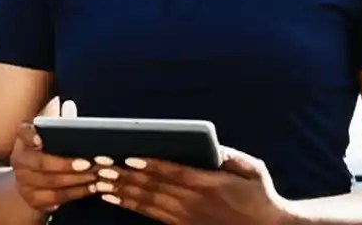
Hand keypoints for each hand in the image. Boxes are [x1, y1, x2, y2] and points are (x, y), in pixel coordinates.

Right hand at [10, 99, 97, 213]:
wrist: (30, 177)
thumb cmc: (47, 148)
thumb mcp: (50, 132)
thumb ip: (59, 120)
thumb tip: (68, 105)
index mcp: (23, 139)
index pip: (23, 133)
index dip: (30, 136)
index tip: (39, 139)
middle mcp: (19, 161)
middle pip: (40, 163)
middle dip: (66, 164)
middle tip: (88, 163)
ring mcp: (23, 182)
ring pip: (50, 183)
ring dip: (76, 181)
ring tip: (95, 176)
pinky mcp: (32, 199)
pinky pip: (55, 198)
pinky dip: (75, 193)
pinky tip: (90, 189)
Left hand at [96, 146, 288, 224]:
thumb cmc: (260, 196)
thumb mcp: (252, 170)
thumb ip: (229, 156)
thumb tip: (208, 143)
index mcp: (210, 184)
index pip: (174, 172)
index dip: (150, 165)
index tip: (129, 156)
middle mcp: (195, 202)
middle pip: (154, 187)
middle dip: (126, 176)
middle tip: (103, 165)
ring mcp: (186, 217)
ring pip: (148, 203)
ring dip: (123, 191)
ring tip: (101, 181)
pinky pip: (151, 215)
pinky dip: (131, 206)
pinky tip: (115, 198)